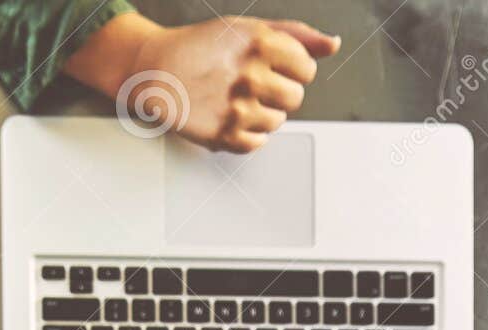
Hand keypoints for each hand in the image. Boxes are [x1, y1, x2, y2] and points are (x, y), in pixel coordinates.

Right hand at [69, 14, 338, 152]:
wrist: (154, 68)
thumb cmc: (202, 47)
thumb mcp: (248, 29)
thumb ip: (296, 35)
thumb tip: (332, 45)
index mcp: (260, 44)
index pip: (307, 69)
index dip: (292, 69)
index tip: (273, 67)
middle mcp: (251, 75)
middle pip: (295, 98)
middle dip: (279, 92)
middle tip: (251, 84)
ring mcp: (238, 108)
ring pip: (278, 122)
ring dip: (262, 113)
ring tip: (237, 99)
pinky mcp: (224, 135)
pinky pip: (257, 143)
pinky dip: (247, 133)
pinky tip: (230, 116)